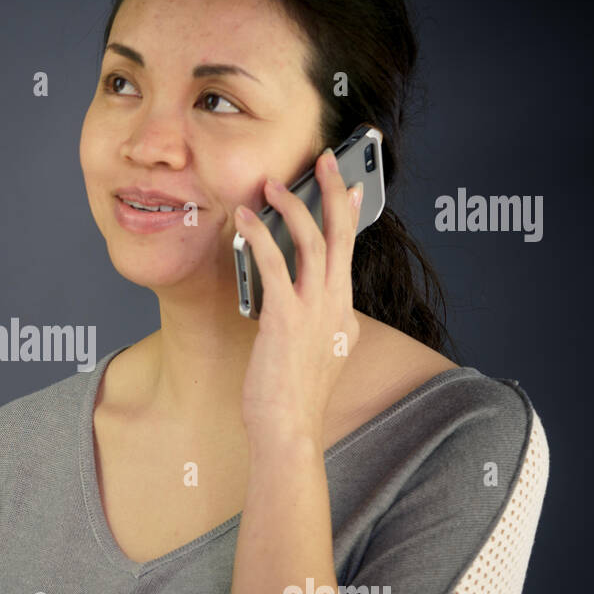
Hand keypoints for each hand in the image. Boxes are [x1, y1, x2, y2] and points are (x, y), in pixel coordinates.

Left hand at [233, 148, 362, 443]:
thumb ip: (316, 327)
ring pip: (313, 241)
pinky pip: (275, 264)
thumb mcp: (315, 356)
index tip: (351, 189)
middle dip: (334, 192)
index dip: (351, 217)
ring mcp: (315, 311)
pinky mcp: (286, 318)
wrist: (288, 431)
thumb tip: (304, 307)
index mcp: (344, 315)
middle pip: (342, 236)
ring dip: (291, 206)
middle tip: (325, 161)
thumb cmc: (292, 401)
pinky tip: (243, 220)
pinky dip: (258, 235)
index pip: (349, 254)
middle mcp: (336, 307)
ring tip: (271, 185)